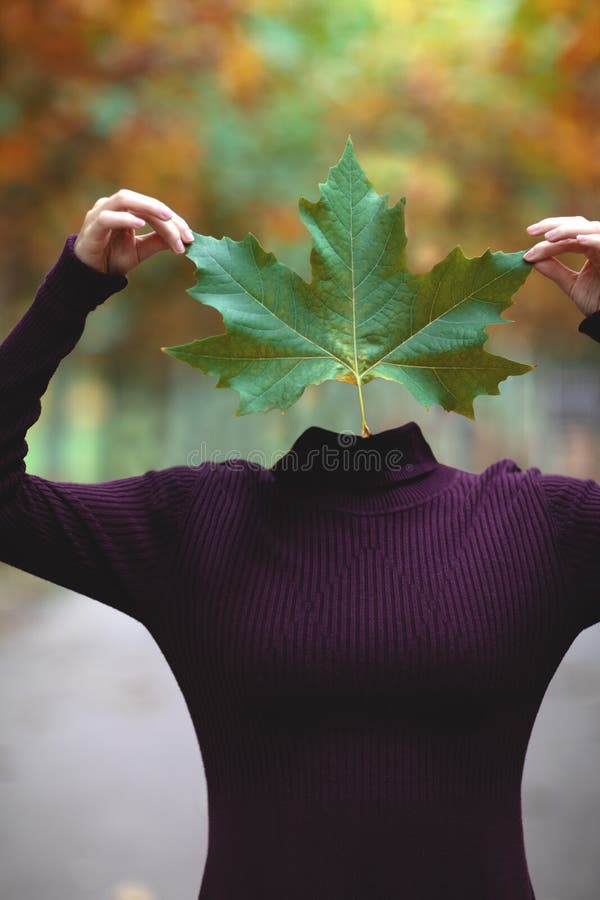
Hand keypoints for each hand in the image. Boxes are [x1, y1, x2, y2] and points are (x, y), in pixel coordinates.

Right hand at [74, 189, 194, 274]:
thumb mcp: (141, 251)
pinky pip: (107, 217)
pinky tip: (141, 224)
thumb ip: (158, 242)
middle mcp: (113, 206)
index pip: (153, 209)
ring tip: (167, 219)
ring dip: (149, 208)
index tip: (190, 238)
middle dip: (166, 216)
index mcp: (126, 210)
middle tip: (184, 233)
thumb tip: (184, 239)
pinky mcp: (92, 227)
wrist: (90, 276)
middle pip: (143, 202)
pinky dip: (125, 218)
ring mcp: (100, 213)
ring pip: (125, 199)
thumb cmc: (112, 259)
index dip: (174, 222)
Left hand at [524, 216, 599, 317]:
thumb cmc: (597, 302)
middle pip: (578, 224)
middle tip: (531, 231)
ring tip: (549, 237)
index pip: (568, 234)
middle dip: (554, 225)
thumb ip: (555, 271)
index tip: (527, 246)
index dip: (548, 234)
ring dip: (569, 230)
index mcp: (591, 248)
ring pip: (590, 229)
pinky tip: (578, 241)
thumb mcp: (572, 284)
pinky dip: (593, 240)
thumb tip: (532, 260)